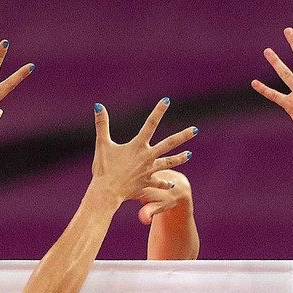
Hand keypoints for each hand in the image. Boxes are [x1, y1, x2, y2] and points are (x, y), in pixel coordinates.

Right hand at [90, 99, 196, 224]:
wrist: (107, 192)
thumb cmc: (103, 168)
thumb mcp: (102, 144)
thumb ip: (102, 124)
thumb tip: (98, 105)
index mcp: (138, 146)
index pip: (150, 124)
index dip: (158, 111)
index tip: (167, 100)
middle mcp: (147, 157)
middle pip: (169, 144)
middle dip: (182, 136)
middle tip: (195, 130)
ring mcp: (149, 171)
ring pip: (168, 163)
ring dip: (179, 158)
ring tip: (189, 154)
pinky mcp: (147, 183)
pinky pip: (158, 183)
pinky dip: (164, 183)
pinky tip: (171, 184)